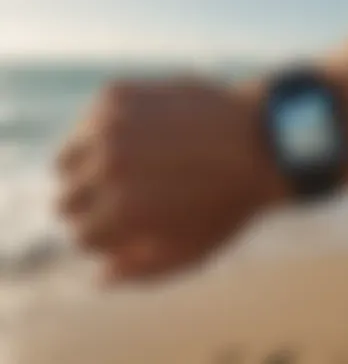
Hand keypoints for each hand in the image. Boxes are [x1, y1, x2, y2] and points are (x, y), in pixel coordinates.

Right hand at [56, 79, 286, 283]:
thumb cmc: (228, 200)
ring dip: (87, 169)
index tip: (129, 224)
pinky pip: (88, 122)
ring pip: (65, 159)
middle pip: (65, 200)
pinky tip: (136, 136)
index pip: (81, 236)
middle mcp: (108, 166)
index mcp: (120, 213)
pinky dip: (102, 133)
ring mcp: (110, 125)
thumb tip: (98, 276)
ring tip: (123, 167)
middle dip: (92, 205)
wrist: (260, 139)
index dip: (107, 235)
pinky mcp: (117, 94)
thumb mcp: (191, 252)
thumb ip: (140, 272)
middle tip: (127, 195)